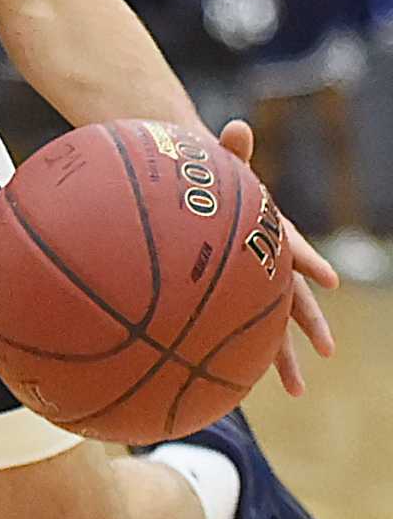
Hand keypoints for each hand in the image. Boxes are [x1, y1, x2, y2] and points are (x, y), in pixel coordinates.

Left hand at [217, 119, 336, 395]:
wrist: (189, 193)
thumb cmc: (205, 181)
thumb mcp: (219, 164)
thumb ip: (231, 150)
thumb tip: (238, 126)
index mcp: (268, 236)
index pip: (294, 249)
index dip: (309, 261)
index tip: (328, 278)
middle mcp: (264, 265)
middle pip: (290, 299)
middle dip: (309, 326)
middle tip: (327, 354)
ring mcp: (247, 284)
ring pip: (267, 325)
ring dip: (279, 356)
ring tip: (297, 392)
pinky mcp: (225, 298)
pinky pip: (228, 330)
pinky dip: (233, 355)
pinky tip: (230, 384)